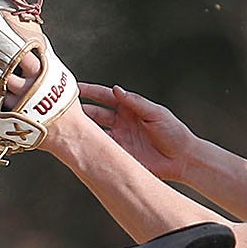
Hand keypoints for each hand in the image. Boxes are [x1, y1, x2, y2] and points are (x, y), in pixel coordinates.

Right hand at [77, 82, 196, 179]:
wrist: (182, 159)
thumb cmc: (174, 132)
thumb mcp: (156, 112)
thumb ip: (135, 102)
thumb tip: (116, 90)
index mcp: (129, 108)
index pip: (104, 96)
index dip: (89, 92)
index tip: (73, 88)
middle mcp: (121, 122)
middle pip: (95, 113)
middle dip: (80, 111)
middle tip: (64, 109)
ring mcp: (119, 138)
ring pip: (95, 132)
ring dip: (83, 129)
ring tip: (68, 127)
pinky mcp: (121, 155)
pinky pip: (103, 150)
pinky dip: (92, 148)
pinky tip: (82, 145)